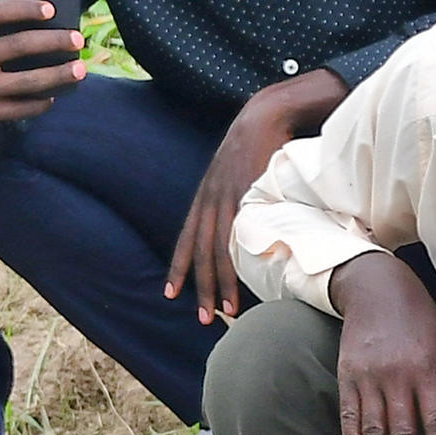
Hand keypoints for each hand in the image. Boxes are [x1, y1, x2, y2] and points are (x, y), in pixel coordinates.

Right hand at [0, 0, 89, 144]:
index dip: (25, 9)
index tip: (51, 9)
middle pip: (17, 46)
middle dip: (52, 41)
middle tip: (77, 39)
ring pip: (23, 82)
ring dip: (56, 75)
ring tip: (79, 69)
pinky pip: (17, 109)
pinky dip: (39, 102)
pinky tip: (54, 95)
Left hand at [169, 71, 342, 325]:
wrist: (265, 115)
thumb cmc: (257, 143)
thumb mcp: (236, 171)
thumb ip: (235, 196)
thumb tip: (244, 219)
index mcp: (205, 196)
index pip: (186, 238)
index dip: (178, 267)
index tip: (170, 294)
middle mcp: (210, 200)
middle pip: (199, 252)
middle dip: (199, 288)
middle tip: (202, 319)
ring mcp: (227, 199)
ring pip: (217, 251)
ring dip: (220, 285)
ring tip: (225, 312)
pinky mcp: (246, 197)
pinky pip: (238, 237)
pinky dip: (238, 264)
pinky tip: (241, 284)